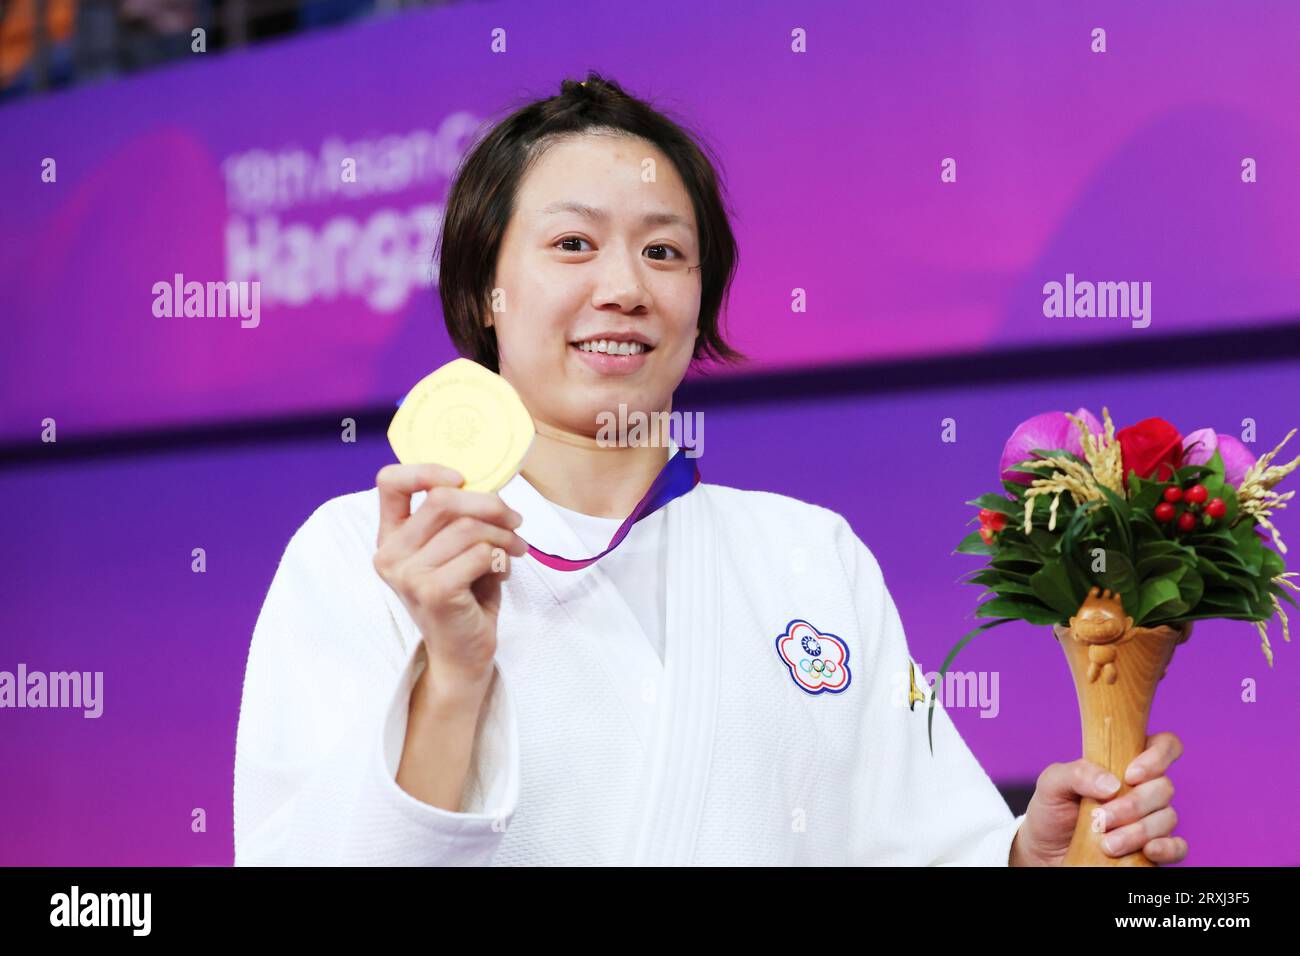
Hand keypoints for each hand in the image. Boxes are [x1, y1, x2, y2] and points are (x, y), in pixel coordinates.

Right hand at [372, 463, 528, 697]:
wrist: (462, 653)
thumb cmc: (463, 596)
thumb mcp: (454, 549)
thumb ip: (457, 517)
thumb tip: (489, 483)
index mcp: (390, 537)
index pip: (390, 482)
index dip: (427, 470)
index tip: (462, 478)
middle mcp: (390, 554)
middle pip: (442, 499)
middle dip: (490, 504)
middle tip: (515, 520)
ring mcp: (408, 575)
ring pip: (467, 527)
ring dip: (503, 533)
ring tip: (517, 547)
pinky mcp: (433, 592)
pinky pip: (479, 553)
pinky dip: (502, 555)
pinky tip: (505, 568)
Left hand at [1011, 731, 1187, 865]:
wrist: (1046, 850)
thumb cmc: (1053, 809)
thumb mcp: (1052, 783)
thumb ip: (1077, 773)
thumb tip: (1112, 784)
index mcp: (1126, 762)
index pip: (1163, 745)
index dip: (1157, 756)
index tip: (1131, 775)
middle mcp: (1145, 788)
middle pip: (1164, 787)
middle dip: (1134, 804)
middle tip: (1102, 818)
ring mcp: (1153, 819)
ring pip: (1168, 818)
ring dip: (1139, 832)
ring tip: (1107, 844)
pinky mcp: (1154, 848)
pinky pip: (1178, 847)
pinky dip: (1167, 848)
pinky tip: (1148, 851)